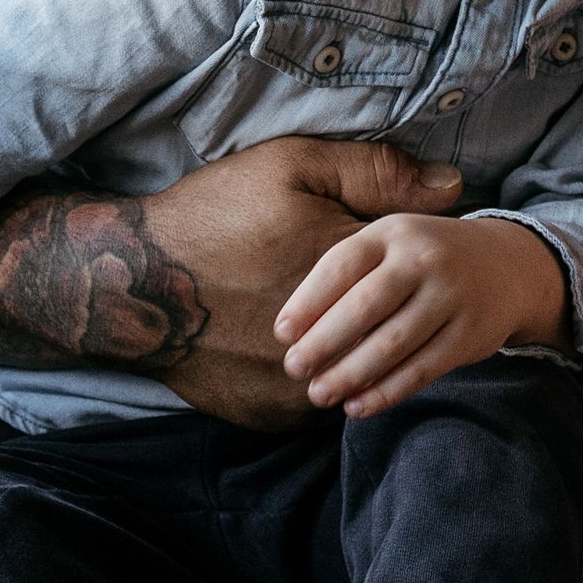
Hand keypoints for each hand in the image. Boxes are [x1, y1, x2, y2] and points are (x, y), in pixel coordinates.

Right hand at [140, 137, 463, 425]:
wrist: (127, 283)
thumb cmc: (210, 216)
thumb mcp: (290, 168)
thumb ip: (375, 174)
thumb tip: (454, 188)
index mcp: (349, 274)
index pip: (414, 279)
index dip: (409, 266)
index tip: (404, 259)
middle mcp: (334, 340)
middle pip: (391, 336)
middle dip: (390, 319)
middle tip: (375, 304)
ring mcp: (299, 385)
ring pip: (356, 377)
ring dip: (358, 361)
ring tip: (344, 335)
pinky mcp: (267, 414)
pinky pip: (313, 407)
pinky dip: (318, 388)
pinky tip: (309, 360)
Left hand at [277, 213, 566, 417]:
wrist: (506, 265)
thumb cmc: (423, 260)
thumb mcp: (389, 245)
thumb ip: (348, 276)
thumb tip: (296, 331)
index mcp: (393, 232)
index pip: (342, 264)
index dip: (308, 301)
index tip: (281, 334)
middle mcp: (424, 259)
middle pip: (365, 307)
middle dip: (324, 343)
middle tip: (295, 369)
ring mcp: (451, 297)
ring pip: (392, 344)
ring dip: (351, 374)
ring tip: (319, 394)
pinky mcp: (469, 334)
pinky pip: (422, 369)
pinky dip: (387, 391)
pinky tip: (358, 406)